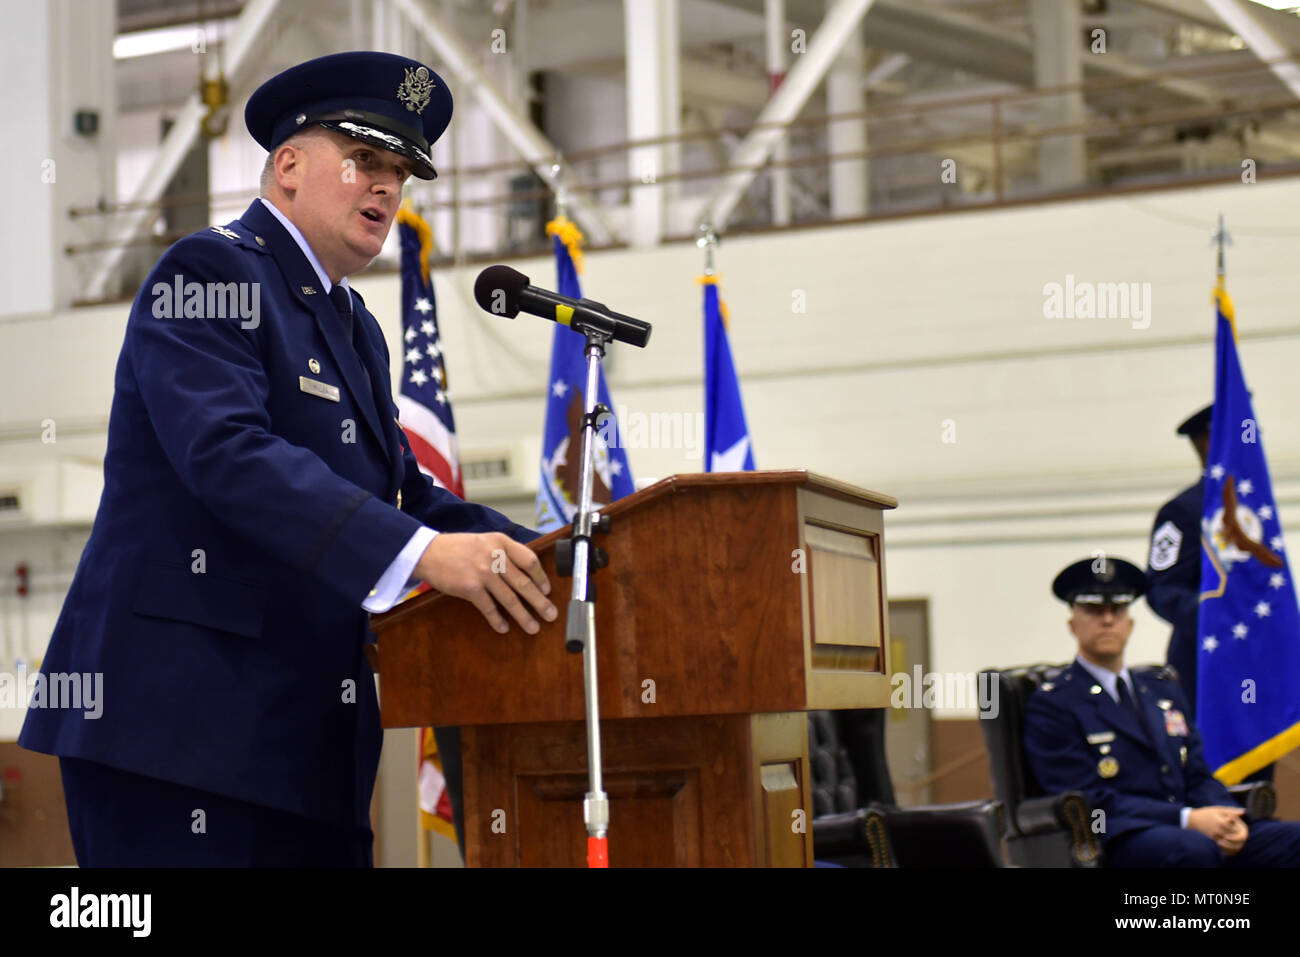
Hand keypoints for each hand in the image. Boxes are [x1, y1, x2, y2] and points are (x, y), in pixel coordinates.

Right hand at [413, 533, 555, 634]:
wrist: (429, 552)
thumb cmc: (459, 548)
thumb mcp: (486, 540)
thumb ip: (505, 551)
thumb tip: (527, 571)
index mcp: (501, 542)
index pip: (529, 560)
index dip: (541, 577)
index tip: (547, 590)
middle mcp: (495, 556)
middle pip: (524, 583)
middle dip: (539, 602)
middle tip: (551, 614)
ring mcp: (483, 573)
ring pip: (510, 598)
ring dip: (524, 616)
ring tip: (534, 627)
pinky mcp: (470, 588)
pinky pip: (489, 608)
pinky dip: (498, 620)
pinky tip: (504, 628)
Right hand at [1187, 806, 1246, 849]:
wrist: (1193, 820)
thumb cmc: (1207, 813)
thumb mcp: (1219, 809)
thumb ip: (1232, 811)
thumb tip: (1244, 811)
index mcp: (1222, 822)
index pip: (1237, 829)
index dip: (1242, 830)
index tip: (1243, 828)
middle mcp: (1219, 830)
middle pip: (1235, 837)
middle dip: (1239, 836)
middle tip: (1243, 835)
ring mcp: (1215, 836)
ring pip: (1230, 842)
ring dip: (1235, 842)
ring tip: (1237, 840)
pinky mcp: (1212, 840)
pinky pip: (1223, 845)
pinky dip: (1228, 845)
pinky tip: (1229, 842)